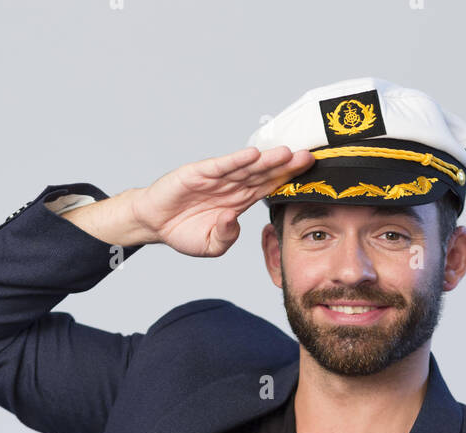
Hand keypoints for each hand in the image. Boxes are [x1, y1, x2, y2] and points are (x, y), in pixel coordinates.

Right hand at [129, 144, 314, 257]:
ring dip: (266, 160)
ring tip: (287, 153)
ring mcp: (216, 178)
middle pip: (264, 174)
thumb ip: (226, 237)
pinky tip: (252, 155)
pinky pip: (221, 166)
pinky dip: (236, 160)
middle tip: (310, 156)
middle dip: (286, 166)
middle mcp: (232, 186)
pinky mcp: (198, 173)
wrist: (155, 222)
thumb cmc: (184, 232)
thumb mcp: (210, 245)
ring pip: (246, 167)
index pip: (269, 188)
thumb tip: (233, 221)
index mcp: (239, 202)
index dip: (288, 181)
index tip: (310, 176)